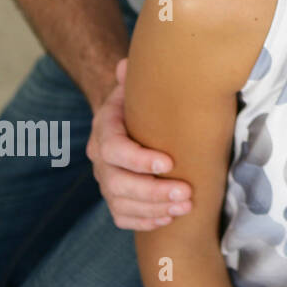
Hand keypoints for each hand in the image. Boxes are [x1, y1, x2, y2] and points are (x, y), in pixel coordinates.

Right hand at [88, 58, 193, 229]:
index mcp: (105, 130)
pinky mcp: (116, 198)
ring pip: (120, 204)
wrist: (127, 117)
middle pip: (117, 183)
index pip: (113, 149)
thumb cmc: (140, 100)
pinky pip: (123, 217)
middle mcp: (101, 160)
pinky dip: (144, 221)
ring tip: (185, 207)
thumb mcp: (139, 84)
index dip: (138, 159)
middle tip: (186, 193)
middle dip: (152, 191)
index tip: (169, 163)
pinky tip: (169, 219)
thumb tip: (127, 65)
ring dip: (153, 209)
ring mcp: (107, 181)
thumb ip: (135, 76)